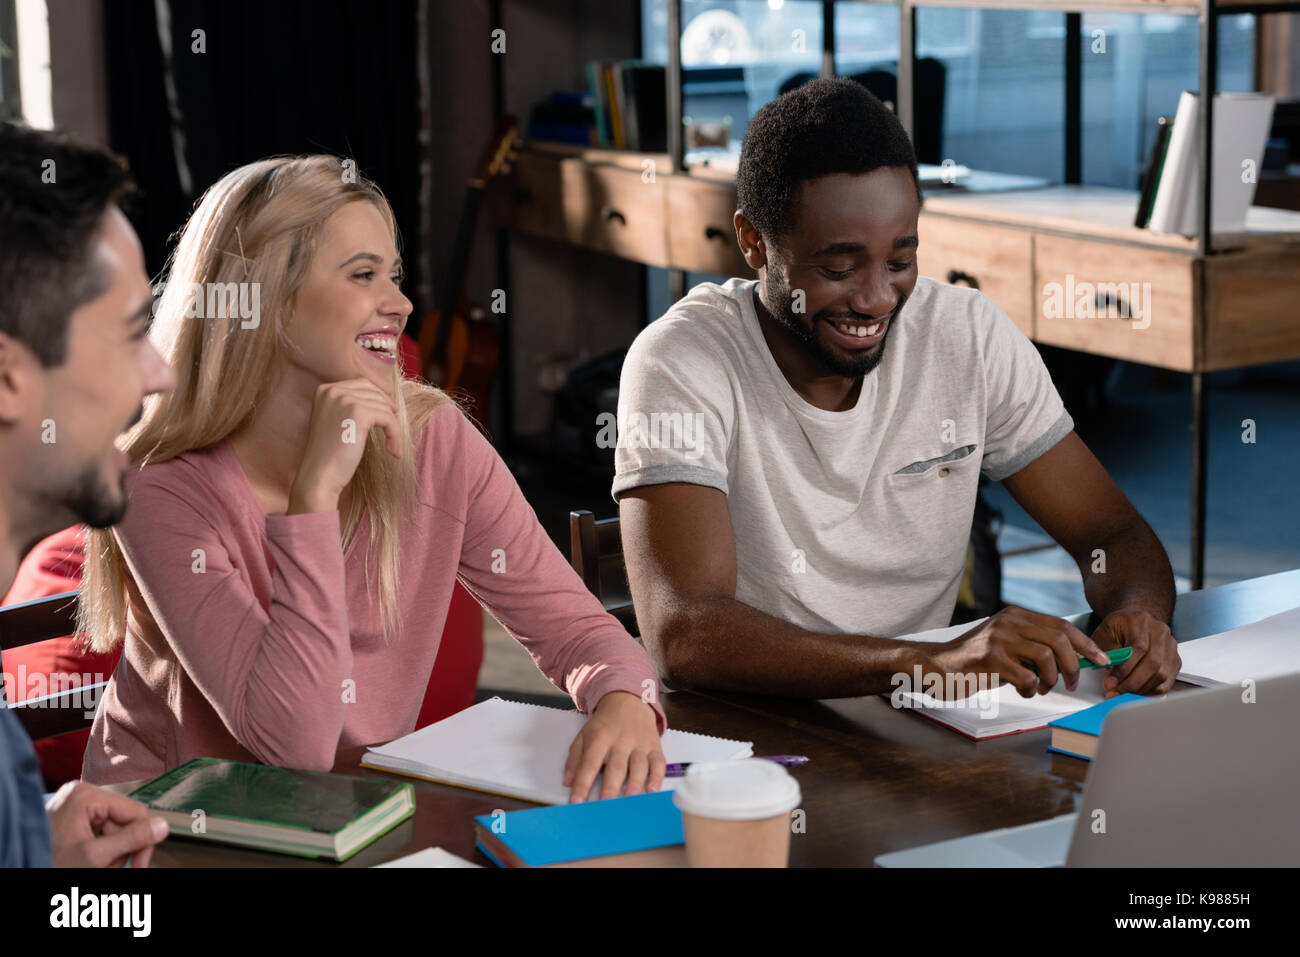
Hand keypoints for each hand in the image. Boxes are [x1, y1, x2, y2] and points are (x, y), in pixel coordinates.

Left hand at [46, 781, 168, 867]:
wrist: (20, 870)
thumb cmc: (46, 864)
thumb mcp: (94, 857)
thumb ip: (131, 839)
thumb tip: (162, 826)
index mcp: (86, 795)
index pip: (136, 812)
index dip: (142, 838)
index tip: (139, 862)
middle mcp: (81, 795)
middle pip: (125, 821)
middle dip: (121, 849)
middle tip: (108, 868)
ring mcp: (76, 806)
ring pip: (115, 829)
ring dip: (111, 853)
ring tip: (94, 866)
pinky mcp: (73, 818)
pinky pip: (101, 832)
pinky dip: (100, 851)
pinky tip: (89, 862)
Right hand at [288, 379, 402, 513]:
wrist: (319, 475)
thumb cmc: (328, 455)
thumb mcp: (335, 422)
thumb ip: (349, 407)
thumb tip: (382, 399)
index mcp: (325, 390)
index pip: (362, 384)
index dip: (379, 398)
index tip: (390, 413)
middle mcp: (333, 391)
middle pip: (374, 393)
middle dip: (387, 411)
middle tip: (394, 431)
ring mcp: (345, 400)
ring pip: (383, 407)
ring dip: (392, 429)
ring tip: (392, 448)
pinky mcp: (358, 413)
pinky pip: (388, 419)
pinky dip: (394, 435)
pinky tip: (393, 452)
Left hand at [562, 691, 664, 802]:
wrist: (628, 701)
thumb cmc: (605, 723)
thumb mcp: (584, 734)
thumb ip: (575, 758)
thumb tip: (568, 782)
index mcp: (600, 738)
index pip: (589, 763)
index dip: (583, 783)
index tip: (577, 801)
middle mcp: (621, 741)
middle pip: (616, 767)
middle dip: (610, 788)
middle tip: (605, 807)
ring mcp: (639, 744)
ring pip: (638, 766)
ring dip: (634, 785)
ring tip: (629, 801)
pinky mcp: (654, 746)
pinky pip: (658, 763)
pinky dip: (657, 777)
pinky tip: (652, 790)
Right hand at [923, 605, 1111, 698]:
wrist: (935, 665)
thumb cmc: (974, 660)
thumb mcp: (1004, 644)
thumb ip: (1031, 645)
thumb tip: (1073, 658)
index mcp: (1015, 616)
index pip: (1061, 625)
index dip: (1085, 644)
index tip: (1100, 660)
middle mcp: (1008, 622)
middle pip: (1059, 639)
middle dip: (1074, 665)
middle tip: (1071, 683)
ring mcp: (998, 639)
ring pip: (1047, 657)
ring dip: (1052, 679)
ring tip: (1041, 688)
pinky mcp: (990, 659)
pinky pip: (1027, 677)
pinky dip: (1031, 688)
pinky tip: (1022, 690)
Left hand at [1090, 608, 1179, 696]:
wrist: (1133, 623)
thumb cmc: (1117, 628)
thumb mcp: (1104, 634)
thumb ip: (1106, 651)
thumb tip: (1108, 671)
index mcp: (1141, 620)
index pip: (1138, 648)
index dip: (1124, 669)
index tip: (1110, 682)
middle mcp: (1160, 631)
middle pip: (1153, 663)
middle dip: (1132, 683)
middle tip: (1115, 692)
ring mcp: (1170, 646)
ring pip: (1162, 674)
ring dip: (1141, 689)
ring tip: (1123, 695)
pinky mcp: (1175, 660)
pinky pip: (1167, 681)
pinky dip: (1151, 691)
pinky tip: (1137, 694)